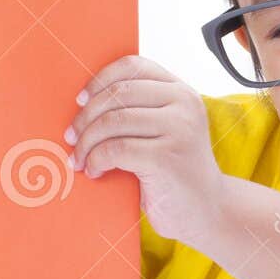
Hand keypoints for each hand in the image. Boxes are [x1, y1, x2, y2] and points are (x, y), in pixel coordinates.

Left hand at [66, 55, 225, 242]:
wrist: (207, 212)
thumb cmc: (174, 173)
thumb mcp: (163, 131)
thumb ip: (138, 111)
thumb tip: (82, 102)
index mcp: (181, 91)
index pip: (132, 66)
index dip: (100, 80)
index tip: (81, 100)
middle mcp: (184, 104)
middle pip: (117, 94)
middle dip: (86, 117)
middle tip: (71, 137)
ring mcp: (178, 129)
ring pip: (112, 121)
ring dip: (86, 142)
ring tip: (80, 159)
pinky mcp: (166, 157)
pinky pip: (114, 150)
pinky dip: (95, 160)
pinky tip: (95, 172)